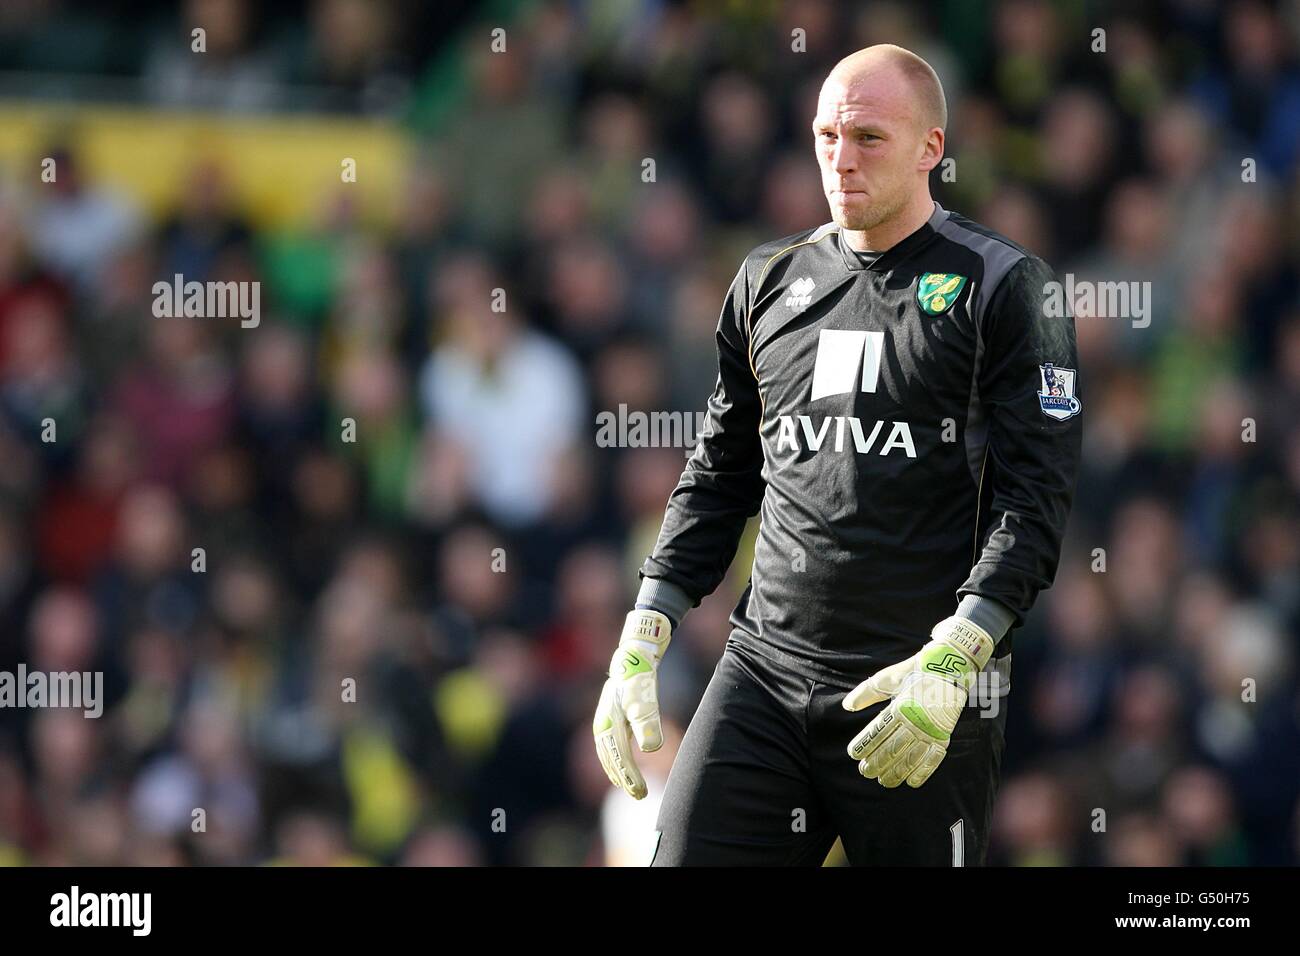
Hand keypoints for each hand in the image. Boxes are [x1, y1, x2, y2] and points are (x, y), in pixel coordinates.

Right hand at [593, 609, 671, 799]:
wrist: (632, 658)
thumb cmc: (639, 679)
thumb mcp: (646, 700)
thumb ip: (647, 723)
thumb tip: (650, 749)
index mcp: (608, 724)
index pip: (620, 759)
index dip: (630, 778)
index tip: (641, 793)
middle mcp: (602, 726)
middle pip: (611, 761)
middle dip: (625, 779)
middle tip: (640, 796)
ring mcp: (604, 723)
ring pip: (608, 756)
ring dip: (618, 772)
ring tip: (630, 787)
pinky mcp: (609, 719)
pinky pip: (609, 748)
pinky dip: (615, 761)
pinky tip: (623, 767)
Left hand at [843, 616, 993, 788]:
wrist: (950, 665)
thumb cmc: (914, 670)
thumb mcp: (888, 678)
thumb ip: (867, 693)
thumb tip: (847, 706)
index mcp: (901, 706)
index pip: (879, 731)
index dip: (865, 745)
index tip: (853, 754)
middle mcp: (916, 721)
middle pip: (893, 748)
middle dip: (877, 762)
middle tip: (865, 772)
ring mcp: (932, 729)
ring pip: (911, 757)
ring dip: (897, 771)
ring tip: (883, 781)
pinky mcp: (944, 734)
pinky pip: (934, 758)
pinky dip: (923, 771)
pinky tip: (911, 782)